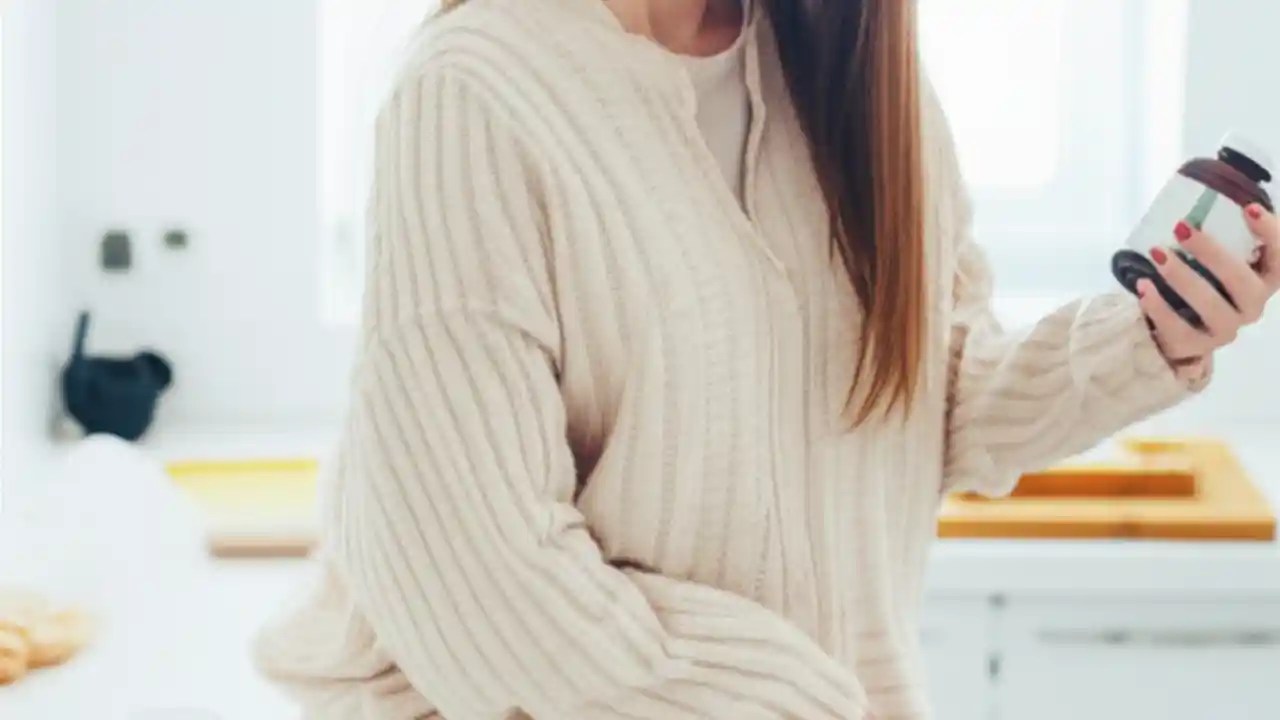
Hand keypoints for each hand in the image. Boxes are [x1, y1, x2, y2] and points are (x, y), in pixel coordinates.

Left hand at [1137, 203, 1278, 362]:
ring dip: (1182, 276)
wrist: (1177, 331)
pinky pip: (1177, 328)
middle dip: (1213, 253)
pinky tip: (1143, 285)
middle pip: (1243, 283)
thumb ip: (1219, 236)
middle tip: (1182, 228)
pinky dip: (1158, 305)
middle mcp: (1251, 307)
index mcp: (1263, 281)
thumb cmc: (1202, 283)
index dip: (1272, 235)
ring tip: (1157, 252)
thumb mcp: (1214, 260)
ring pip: (1210, 305)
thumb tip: (1199, 198)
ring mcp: (1224, 329)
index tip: (1248, 208)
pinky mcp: (1193, 346)